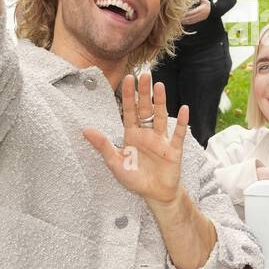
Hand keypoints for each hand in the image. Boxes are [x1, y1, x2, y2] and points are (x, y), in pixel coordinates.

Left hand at [83, 72, 189, 209]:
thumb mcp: (115, 163)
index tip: (127, 78)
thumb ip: (103, 146)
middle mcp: (147, 133)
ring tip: (159, 86)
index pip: (130, 111)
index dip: (129, 95)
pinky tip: (184, 109)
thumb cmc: (135, 178)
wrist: (155, 194)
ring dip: (161, 102)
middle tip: (144, 74)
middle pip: (146, 109)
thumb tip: (85, 129)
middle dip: (144, 92)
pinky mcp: (174, 150)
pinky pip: (178, 134)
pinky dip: (182, 123)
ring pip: (161, 117)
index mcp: (132, 135)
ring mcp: (161, 140)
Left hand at [182, 0, 210, 24]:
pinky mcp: (198, 20)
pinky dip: (188, 22)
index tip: (182, 12)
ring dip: (185, 21)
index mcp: (201, 9)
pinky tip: (184, 22)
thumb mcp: (205, 0)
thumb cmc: (208, 5)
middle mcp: (200, 14)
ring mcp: (199, 18)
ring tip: (180, 20)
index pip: (193, 12)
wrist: (212, 11)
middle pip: (191, 17)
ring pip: (191, 20)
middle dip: (185, 17)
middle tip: (179, 17)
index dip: (187, 13)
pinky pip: (192, 22)